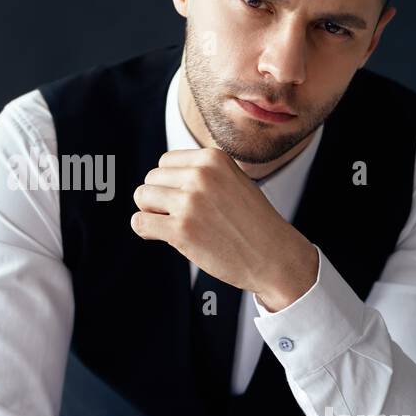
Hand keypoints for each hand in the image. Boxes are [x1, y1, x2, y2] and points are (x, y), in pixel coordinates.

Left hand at [130, 147, 317, 309]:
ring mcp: (190, 202)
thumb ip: (203, 174)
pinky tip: (160, 236)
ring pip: (142, 197)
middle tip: (176, 216)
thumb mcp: (234, 181)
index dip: (169, 183)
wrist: (275, 256)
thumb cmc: (255, 224)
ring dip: (151, 213)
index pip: (165, 162)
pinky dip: (145, 230)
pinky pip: (140, 223)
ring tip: (170, 225)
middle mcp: (200, 176)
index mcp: (213, 159)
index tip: (180, 199)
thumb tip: (164, 178)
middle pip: (151, 179)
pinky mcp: (181, 230)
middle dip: (158, 198)